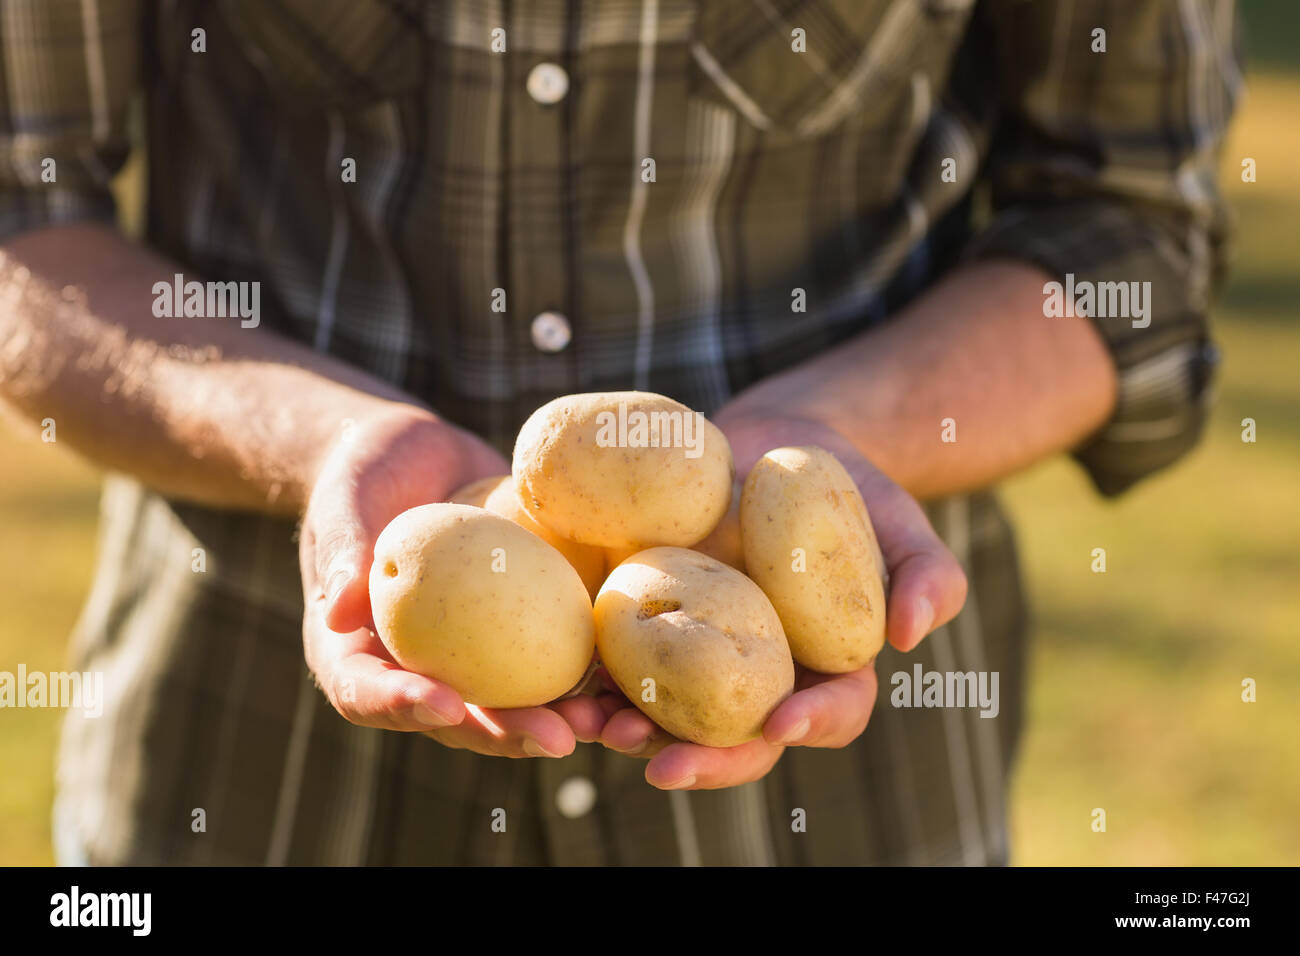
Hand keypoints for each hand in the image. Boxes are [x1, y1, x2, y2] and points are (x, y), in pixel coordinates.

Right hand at [298, 403, 609, 756]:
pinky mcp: (520, 631)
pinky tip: (633, 676)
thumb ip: (344, 548)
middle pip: (456, 718)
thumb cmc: (365, 471)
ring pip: (514, 703)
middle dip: (508, 732)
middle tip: (556, 738)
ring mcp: (473, 656)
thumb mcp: (346, 498)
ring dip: (562, 719)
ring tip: (609, 723)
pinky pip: (554, 658)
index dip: (405, 706)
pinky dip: (592, 674)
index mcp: (356, 652)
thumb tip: (340, 611)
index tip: (446, 703)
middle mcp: (417, 667)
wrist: (419, 455)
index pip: (368, 694)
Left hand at [597, 413, 967, 788]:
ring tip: (594, 727)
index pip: (831, 712)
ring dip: (629, 731)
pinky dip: (588, 677)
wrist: (766, 447)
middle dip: (703, 760)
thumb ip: (927, 571)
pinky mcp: (646, 624)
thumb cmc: (843, 489)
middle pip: (738, 738)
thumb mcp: (896, 519)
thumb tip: (914, 634)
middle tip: (664, 766)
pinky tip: (562, 680)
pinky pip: (616, 661)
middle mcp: (758, 677)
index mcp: (826, 668)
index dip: (811, 724)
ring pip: (667, 714)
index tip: (785, 721)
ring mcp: (697, 655)